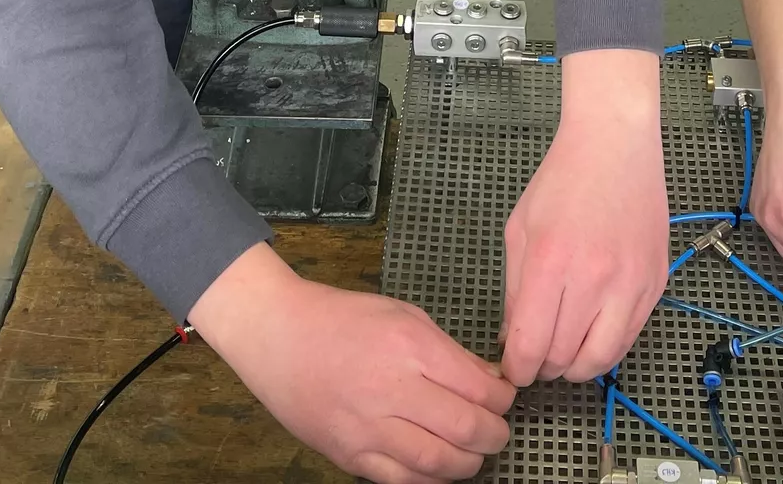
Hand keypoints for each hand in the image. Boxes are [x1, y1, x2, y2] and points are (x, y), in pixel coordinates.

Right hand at [191, 242, 513, 483]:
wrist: (277, 336)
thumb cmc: (342, 318)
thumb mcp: (404, 315)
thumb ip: (449, 352)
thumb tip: (488, 381)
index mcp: (411, 347)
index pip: (479, 388)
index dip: (503, 399)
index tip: (504, 397)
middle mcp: (393, 390)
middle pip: (466, 429)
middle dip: (494, 435)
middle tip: (497, 431)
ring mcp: (369, 428)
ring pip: (438, 463)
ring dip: (468, 464)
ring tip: (474, 454)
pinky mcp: (349, 454)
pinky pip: (401, 480)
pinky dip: (429, 479)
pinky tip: (438, 468)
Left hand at [500, 49, 667, 384]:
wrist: (615, 145)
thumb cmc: (561, 181)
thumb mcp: (520, 230)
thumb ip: (513, 290)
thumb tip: (512, 340)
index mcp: (551, 262)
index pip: (530, 345)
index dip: (517, 368)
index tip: (513, 369)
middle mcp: (594, 278)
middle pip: (564, 358)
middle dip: (543, 368)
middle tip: (536, 361)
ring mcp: (631, 283)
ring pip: (602, 359)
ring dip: (577, 368)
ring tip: (565, 356)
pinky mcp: (655, 283)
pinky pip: (631, 337)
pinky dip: (608, 346)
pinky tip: (593, 332)